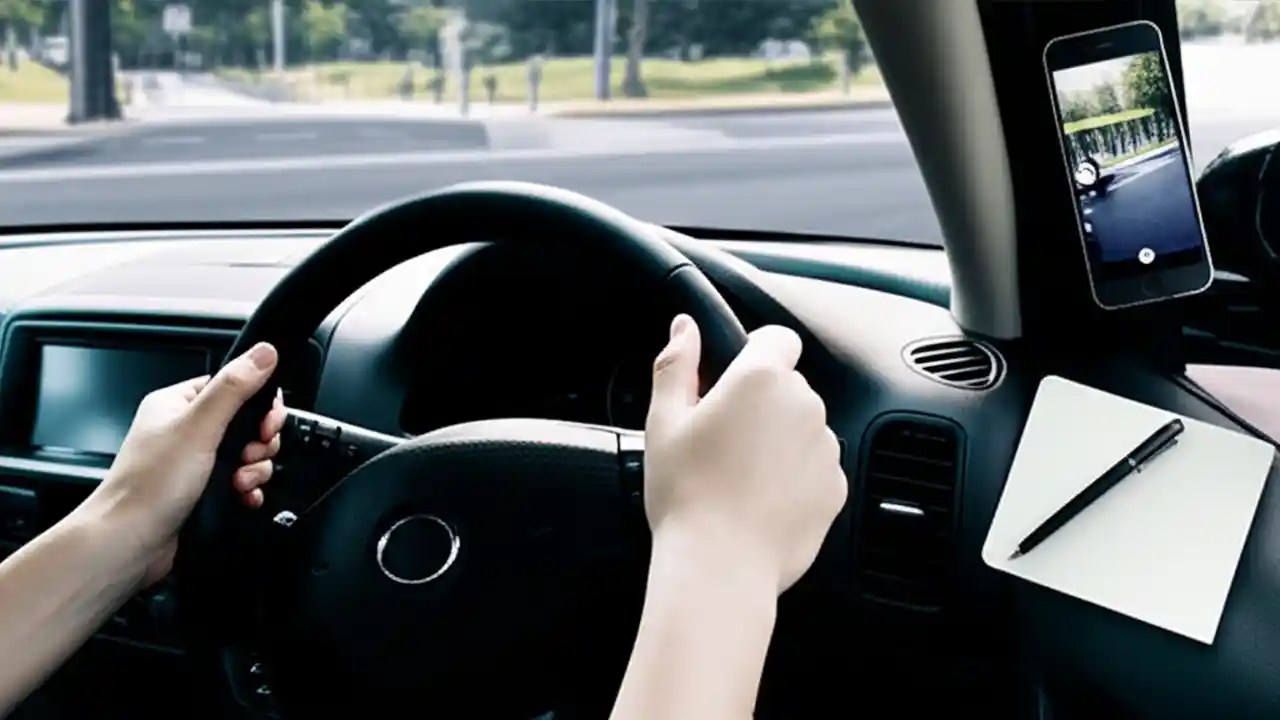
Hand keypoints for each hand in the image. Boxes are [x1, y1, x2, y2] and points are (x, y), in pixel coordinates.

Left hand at [87, 342, 286, 586]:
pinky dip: (249, 490)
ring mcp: (194, 462)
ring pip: (249, 454)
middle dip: (259, 442)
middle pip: (247, 422)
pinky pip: (243, 481)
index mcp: (177, 404)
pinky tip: (242, 497)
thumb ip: (234, 388)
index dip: (259, 403)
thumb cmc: (148, 487)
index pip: (233, 386)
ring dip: (255, 470)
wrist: (129, 543)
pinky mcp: (203, 490)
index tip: (267, 423)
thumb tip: (263, 353)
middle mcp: (185, 430)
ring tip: (239, 482)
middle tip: (249, 455)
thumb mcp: (198, 427)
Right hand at [644, 315, 846, 593]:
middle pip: (788, 386)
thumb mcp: (664, 421)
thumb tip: (685, 327)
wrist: (719, 566)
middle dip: (761, 403)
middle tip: (721, 438)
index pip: (777, 338)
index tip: (733, 378)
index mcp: (761, 379)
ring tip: (738, 475)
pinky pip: (815, 468)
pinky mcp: (836, 488)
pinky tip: (758, 500)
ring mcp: (826, 448)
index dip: (755, 352)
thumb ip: (676, 364)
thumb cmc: (686, 493)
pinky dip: (794, 477)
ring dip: (779, 440)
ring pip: (803, 428)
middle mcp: (804, 406)